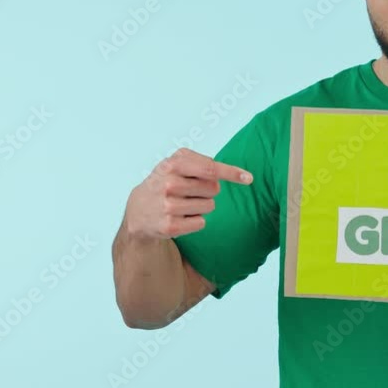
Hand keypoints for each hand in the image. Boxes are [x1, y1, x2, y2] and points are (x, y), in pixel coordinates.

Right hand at [125, 147, 252, 239]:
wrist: (139, 209)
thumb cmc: (164, 181)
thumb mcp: (175, 162)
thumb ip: (201, 161)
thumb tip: (230, 172)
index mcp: (172, 165)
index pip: (210, 169)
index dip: (231, 173)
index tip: (248, 178)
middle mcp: (169, 184)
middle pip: (214, 189)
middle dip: (208, 191)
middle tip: (190, 191)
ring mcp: (168, 206)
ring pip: (210, 206)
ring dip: (201, 206)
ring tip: (182, 204)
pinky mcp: (170, 226)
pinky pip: (201, 222)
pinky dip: (196, 220)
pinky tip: (180, 216)